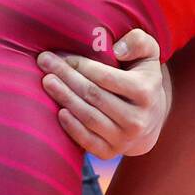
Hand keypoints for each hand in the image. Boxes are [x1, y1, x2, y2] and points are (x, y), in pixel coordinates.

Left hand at [37, 29, 171, 158]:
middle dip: (66, 77)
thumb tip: (117, 50)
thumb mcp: (148, 55)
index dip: (80, 65)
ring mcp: (124, 139)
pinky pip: (87, 141)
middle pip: (92, 95)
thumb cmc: (142, 79)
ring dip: (64, 98)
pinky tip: (59, 111)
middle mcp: (137, 119)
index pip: (105, 77)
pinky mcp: (111, 153)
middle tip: (44, 62)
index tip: (62, 56)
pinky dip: (71, 127)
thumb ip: (138, 42)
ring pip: (88, 117)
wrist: (149, 119)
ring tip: (47, 81)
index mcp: (145, 92)